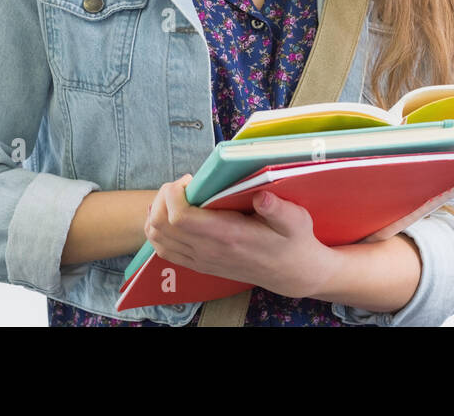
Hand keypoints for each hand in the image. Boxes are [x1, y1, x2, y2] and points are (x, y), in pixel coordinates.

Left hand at [144, 174, 339, 299]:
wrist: (291, 274)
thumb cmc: (293, 241)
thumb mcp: (296, 221)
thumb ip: (279, 209)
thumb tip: (261, 196)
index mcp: (228, 236)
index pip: (179, 217)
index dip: (174, 194)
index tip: (191, 179)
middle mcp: (208, 251)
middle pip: (160, 224)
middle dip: (164, 196)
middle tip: (185, 184)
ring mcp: (201, 260)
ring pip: (156, 237)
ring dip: (158, 211)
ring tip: (180, 196)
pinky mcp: (198, 265)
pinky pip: (163, 249)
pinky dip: (159, 229)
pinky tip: (174, 214)